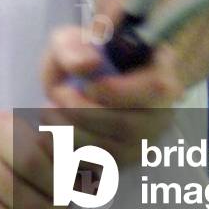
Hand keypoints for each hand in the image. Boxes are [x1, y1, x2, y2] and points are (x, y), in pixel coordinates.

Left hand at [40, 26, 181, 165]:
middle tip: (55, 94)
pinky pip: (101, 169)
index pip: (155, 88)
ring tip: (47, 111)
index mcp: (162, 71)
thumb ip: (74, 46)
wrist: (80, 83)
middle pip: (131, 126)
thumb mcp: (72, 39)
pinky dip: (71, 155)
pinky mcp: (125, 161)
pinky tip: (50, 135)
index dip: (118, 91)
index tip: (86, 85)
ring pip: (115, 152)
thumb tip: (86, 65)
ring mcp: (145, 140)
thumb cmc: (82, 57)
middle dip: (85, 113)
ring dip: (73, 134)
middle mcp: (162, 111)